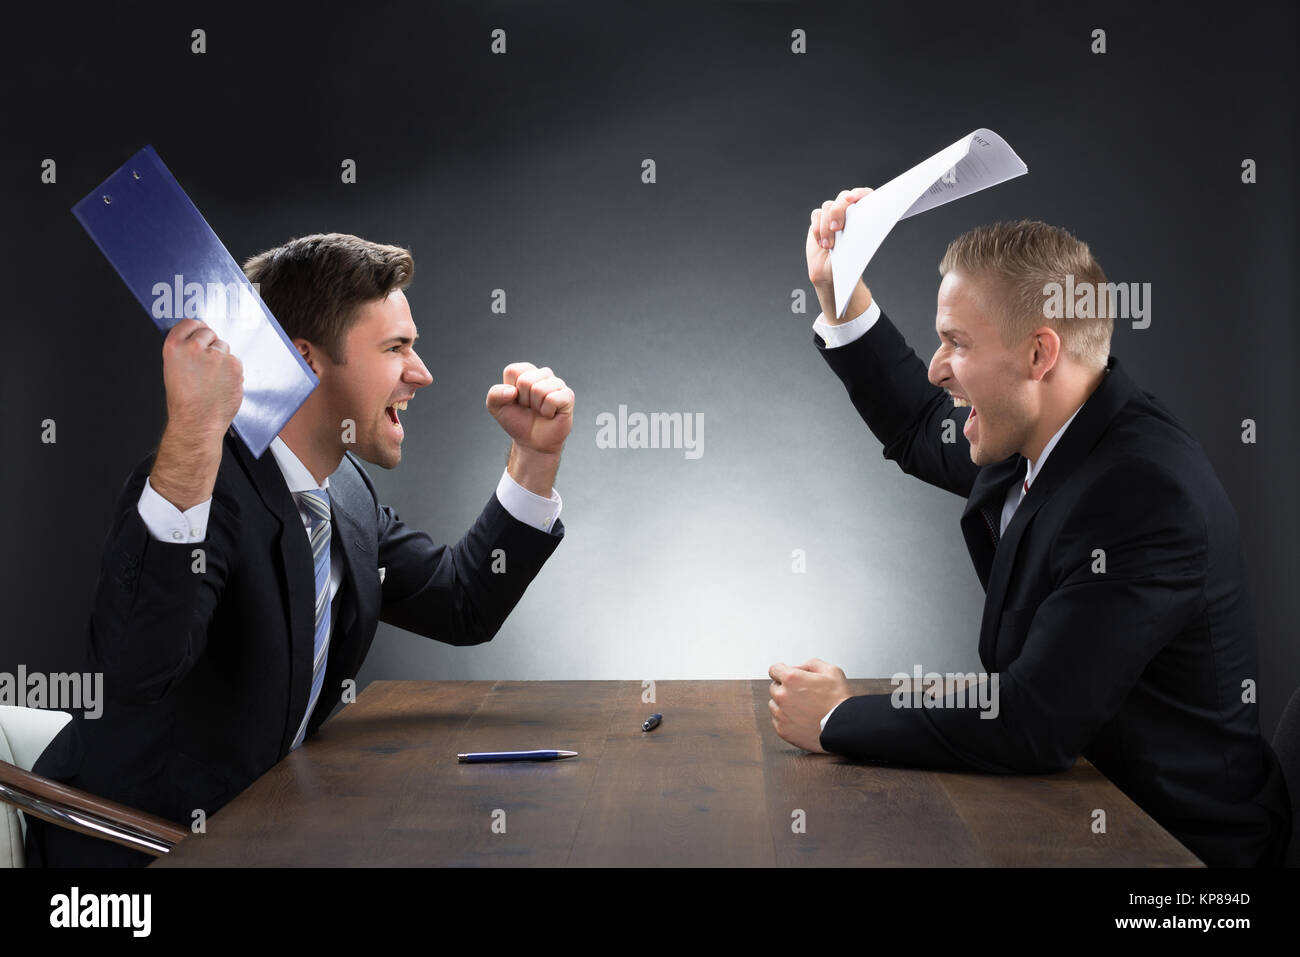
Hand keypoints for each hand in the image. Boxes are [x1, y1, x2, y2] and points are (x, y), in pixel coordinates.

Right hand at [161, 318, 243, 436]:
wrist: (197, 421)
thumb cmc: (184, 402)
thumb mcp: (173, 370)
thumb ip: (183, 352)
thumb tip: (196, 340)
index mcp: (174, 347)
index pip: (189, 323)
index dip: (196, 328)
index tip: (199, 331)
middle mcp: (194, 347)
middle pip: (209, 332)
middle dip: (210, 344)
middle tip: (206, 364)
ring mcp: (216, 355)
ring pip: (223, 346)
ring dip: (221, 358)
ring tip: (212, 378)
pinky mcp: (233, 364)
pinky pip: (235, 361)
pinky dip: (232, 370)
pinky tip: (222, 383)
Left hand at [485, 363, 574, 454]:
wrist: (533, 442)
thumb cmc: (517, 421)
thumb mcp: (496, 408)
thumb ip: (494, 394)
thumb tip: (512, 391)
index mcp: (526, 372)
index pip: (513, 371)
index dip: (510, 390)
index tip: (516, 400)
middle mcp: (543, 374)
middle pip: (525, 380)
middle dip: (523, 400)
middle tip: (529, 408)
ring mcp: (557, 384)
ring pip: (538, 389)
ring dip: (536, 406)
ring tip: (539, 411)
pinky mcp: (567, 395)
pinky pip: (552, 399)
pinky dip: (547, 411)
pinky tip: (550, 414)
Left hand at [768, 658, 851, 752]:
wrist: (844, 728)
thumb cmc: (839, 701)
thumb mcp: (831, 671)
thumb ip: (811, 664)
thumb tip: (799, 667)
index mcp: (791, 679)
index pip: (774, 669)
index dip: (783, 671)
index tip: (787, 676)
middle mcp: (782, 696)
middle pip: (774, 687)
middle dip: (785, 688)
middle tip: (802, 694)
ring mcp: (781, 714)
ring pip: (774, 705)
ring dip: (784, 704)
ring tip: (803, 708)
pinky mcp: (782, 730)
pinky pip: (777, 720)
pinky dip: (786, 719)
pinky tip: (801, 719)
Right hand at [806, 186, 873, 321]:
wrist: (830, 274)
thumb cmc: (848, 263)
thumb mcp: (858, 248)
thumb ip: (858, 233)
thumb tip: (859, 222)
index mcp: (864, 214)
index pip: (865, 195)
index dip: (860, 193)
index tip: (852, 200)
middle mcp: (849, 211)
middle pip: (844, 197)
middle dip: (839, 210)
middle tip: (837, 228)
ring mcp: (832, 215)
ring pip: (828, 207)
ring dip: (826, 226)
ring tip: (829, 246)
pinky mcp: (819, 221)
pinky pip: (816, 215)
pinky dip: (818, 229)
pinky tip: (821, 243)